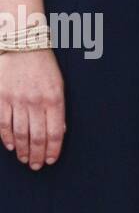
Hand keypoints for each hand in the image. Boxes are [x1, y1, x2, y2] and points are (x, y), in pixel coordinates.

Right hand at [0, 48, 64, 168]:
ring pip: (19, 133)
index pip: (54, 132)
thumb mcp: (59, 85)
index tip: (51, 160)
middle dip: (37, 155)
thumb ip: (58, 109)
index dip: (53, 149)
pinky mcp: (2, 99)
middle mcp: (35, 102)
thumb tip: (59, 132)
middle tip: (37, 166)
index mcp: (54, 98)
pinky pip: (3, 124)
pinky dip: (7, 139)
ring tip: (26, 160)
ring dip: (23, 150)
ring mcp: (17, 101)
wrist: (22, 46)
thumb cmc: (44, 67)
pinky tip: (12, 147)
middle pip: (36, 136)